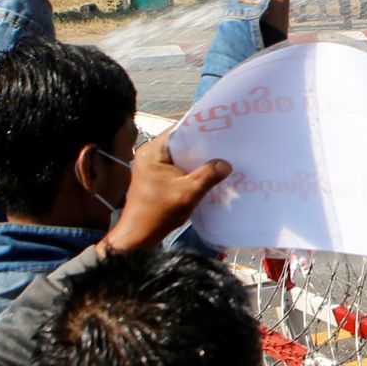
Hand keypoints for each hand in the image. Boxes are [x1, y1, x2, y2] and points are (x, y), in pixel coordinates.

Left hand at [100, 133, 232, 254]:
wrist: (139, 236)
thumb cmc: (158, 213)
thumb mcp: (188, 193)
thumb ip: (208, 176)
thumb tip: (226, 164)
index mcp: (152, 151)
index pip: (180, 131)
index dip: (201, 129)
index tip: (222, 130)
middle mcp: (151, 154)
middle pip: (182, 142)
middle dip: (203, 145)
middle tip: (227, 144)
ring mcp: (153, 166)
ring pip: (182, 155)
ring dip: (199, 159)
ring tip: (222, 157)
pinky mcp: (158, 177)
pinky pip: (179, 166)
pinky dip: (193, 169)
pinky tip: (210, 173)